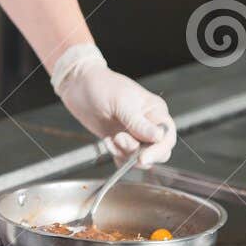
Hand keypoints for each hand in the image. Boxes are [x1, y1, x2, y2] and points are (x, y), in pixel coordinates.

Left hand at [55, 60, 175, 164]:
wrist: (79, 86)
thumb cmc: (101, 85)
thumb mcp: (121, 102)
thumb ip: (139, 123)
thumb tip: (159, 137)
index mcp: (155, 111)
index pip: (166, 137)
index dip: (158, 150)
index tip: (142, 158)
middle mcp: (148, 125)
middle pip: (157, 152)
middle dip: (137, 152)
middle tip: (119, 139)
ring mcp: (134, 135)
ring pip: (140, 158)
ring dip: (124, 152)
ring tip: (111, 137)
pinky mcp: (120, 142)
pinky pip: (125, 159)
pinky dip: (116, 155)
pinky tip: (107, 142)